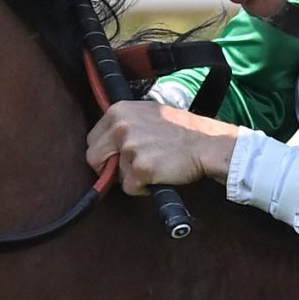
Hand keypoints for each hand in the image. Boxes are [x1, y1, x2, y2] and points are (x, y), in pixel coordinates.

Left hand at [85, 100, 239, 195]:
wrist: (206, 143)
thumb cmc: (182, 129)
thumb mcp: (148, 112)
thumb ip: (125, 122)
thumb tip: (108, 139)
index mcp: (118, 111)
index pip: (92, 139)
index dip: (104, 152)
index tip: (114, 158)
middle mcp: (120, 128)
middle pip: (94, 158)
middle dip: (108, 168)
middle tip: (128, 169)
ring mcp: (129, 149)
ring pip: (115, 175)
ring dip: (131, 176)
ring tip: (154, 165)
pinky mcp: (140, 169)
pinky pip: (130, 188)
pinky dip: (142, 188)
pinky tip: (158, 175)